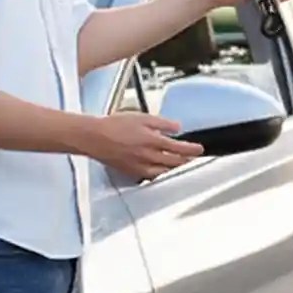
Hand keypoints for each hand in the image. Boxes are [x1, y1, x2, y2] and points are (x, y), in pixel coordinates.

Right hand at [89, 112, 204, 179]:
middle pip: (173, 162)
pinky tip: (159, 170)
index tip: (199, 149)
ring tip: (179, 163)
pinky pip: (150, 176)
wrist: (94, 137)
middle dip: (185, 160)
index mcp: (152, 141)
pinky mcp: (130, 172)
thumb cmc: (114, 125)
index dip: (191, 149)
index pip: (178, 148)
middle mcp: (148, 156)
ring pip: (163, 171)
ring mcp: (139, 166)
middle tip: (192, 157)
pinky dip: (158, 173)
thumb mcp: (142, 117)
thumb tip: (177, 127)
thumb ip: (162, 123)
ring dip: (173, 168)